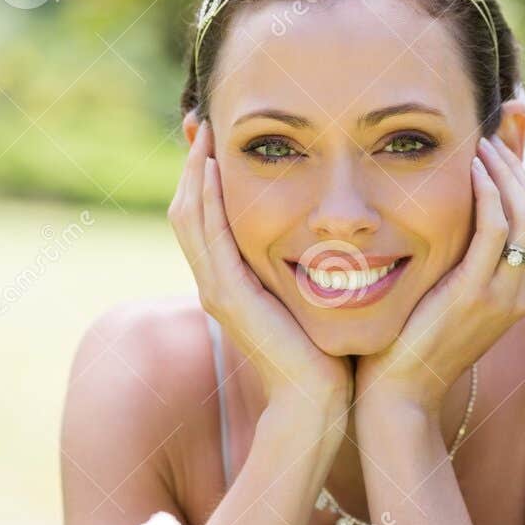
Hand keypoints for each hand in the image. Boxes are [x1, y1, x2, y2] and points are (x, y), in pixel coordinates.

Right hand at [168, 119, 353, 416]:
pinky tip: (215, 168)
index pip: (208, 217)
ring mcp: (217, 289)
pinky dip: (208, 199)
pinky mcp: (227, 296)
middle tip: (200, 120)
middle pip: (188, 209)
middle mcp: (217, 283)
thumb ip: (312, 271)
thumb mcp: (313, 302)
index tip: (217, 138)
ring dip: (195, 171)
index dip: (208, 177)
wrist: (318, 404)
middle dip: (194, 163)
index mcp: (233, 284)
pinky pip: (209, 236)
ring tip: (204, 131)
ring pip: (190, 217)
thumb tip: (336, 241)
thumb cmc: (326, 358)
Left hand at [353, 134, 524, 417]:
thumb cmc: (405, 344)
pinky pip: (495, 230)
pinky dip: (489, 192)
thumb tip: (440, 220)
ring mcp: (503, 295)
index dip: (521, 172)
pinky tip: (470, 168)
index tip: (501, 138)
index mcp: (514, 290)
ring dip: (506, 169)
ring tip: (482, 139)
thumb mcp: (437, 293)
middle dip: (519, 161)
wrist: (395, 398)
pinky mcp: (477, 295)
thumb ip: (449, 258)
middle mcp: (518, 291)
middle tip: (497, 125)